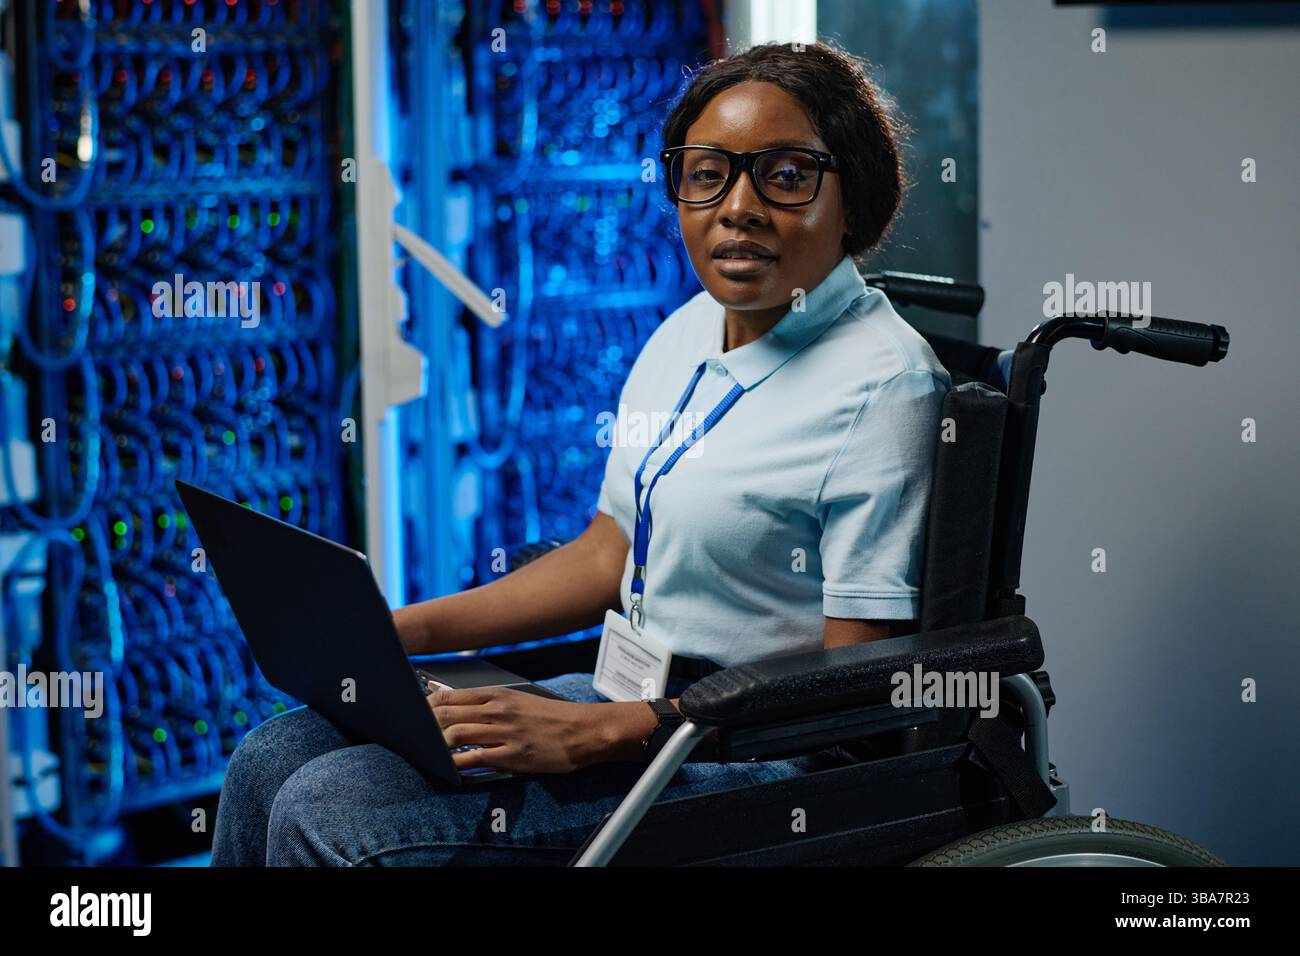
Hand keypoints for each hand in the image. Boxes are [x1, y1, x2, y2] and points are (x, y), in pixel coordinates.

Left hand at [426, 683, 626, 773]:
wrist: (583, 730)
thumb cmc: (550, 717)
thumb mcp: (516, 700)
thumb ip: (481, 701)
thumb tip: (445, 694)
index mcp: (498, 695)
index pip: (449, 696)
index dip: (426, 707)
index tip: (415, 717)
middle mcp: (497, 711)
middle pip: (447, 714)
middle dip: (425, 727)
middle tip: (416, 738)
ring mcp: (504, 733)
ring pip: (456, 734)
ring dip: (438, 745)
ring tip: (430, 753)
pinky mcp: (512, 756)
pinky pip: (475, 759)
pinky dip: (457, 763)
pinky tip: (450, 767)